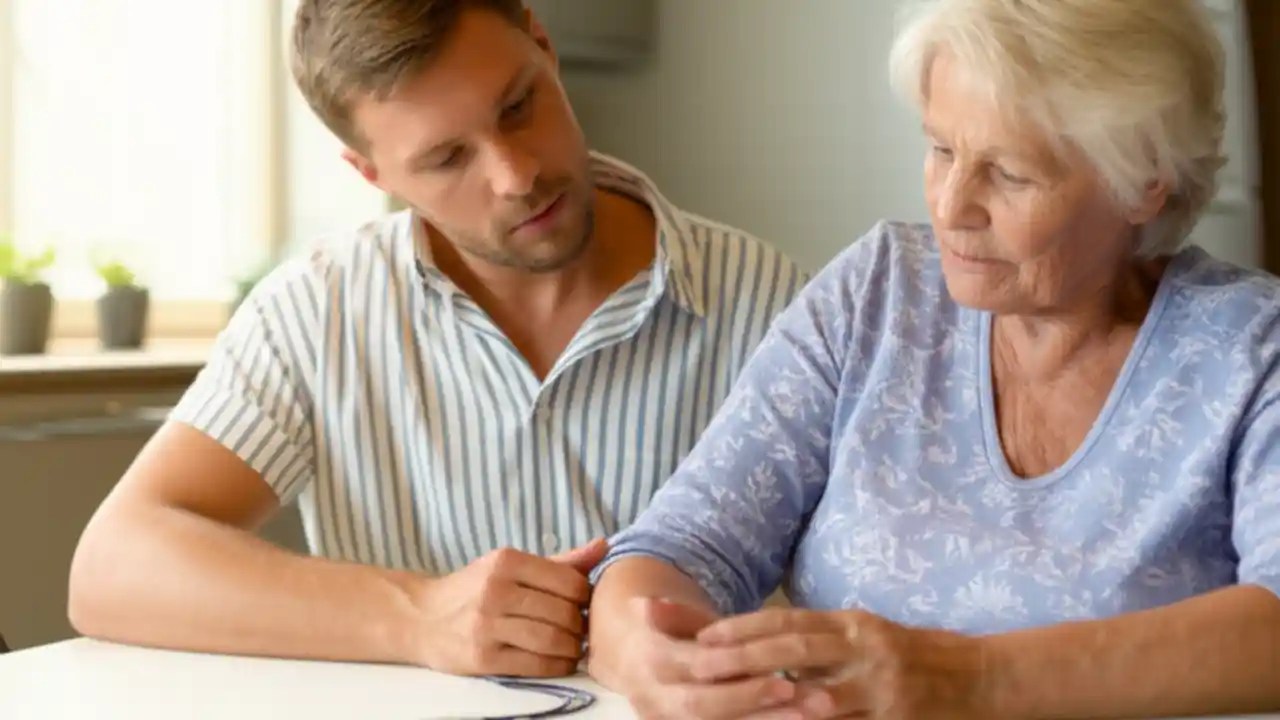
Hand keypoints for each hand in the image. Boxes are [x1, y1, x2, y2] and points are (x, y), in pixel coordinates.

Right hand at [409, 538, 607, 676]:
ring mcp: (487, 625)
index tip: (583, 604)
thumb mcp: (510, 566)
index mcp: (506, 561)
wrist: (421, 617)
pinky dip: (557, 665)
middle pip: (563, 612)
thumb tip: (604, 546)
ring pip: (552, 640)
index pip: (569, 581)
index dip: (585, 596)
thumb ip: (559, 561)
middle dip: (580, 625)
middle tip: (582, 629)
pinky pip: (535, 664)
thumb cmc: (473, 589)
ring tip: (573, 646)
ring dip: (572, 647)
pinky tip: (559, 660)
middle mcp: (496, 590)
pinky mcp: (483, 658)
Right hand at [602, 598, 833, 719]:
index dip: (736, 674)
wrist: (643, 665)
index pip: (697, 670)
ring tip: (806, 717)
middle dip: (751, 703)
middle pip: (702, 707)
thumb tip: (650, 604)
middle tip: (801, 703)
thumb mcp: (676, 622)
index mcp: (652, 665)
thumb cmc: (674, 637)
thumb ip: (677, 617)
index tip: (783, 677)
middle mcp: (654, 700)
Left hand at [692, 608, 990, 719]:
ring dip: (773, 701)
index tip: (704, 632)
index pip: (788, 620)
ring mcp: (881, 687)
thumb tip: (776, 644)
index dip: (744, 626)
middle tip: (701, 660)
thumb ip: (828, 641)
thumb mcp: (874, 637)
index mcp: (854, 625)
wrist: (987, 679)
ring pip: (816, 696)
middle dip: (744, 654)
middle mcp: (864, 649)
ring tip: (733, 704)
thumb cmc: (923, 657)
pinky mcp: (896, 719)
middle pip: (794, 648)